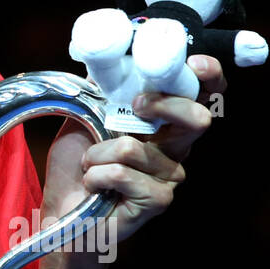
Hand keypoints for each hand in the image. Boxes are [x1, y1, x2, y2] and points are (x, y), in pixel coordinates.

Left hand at [40, 55, 226, 254]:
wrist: (61, 214)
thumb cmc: (75, 168)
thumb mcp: (86, 117)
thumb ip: (104, 89)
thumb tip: (109, 55)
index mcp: (164, 125)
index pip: (202, 97)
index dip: (208, 78)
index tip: (192, 63)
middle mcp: (175, 150)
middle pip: (198, 119)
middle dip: (162, 105)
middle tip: (133, 108)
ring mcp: (169, 177)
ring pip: (133, 147)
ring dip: (96, 154)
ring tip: (90, 167)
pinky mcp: (158, 201)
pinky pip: (120, 173)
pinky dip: (95, 175)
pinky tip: (94, 187)